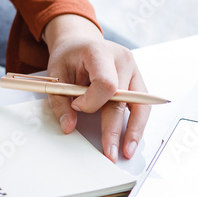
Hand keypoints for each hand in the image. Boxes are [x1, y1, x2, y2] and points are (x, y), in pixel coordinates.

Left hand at [42, 14, 149, 161]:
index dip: (92, 101)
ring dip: (134, 130)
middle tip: (110, 153)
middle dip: (115, 129)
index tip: (78, 106)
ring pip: (140, 105)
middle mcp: (123, 60)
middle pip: (123, 99)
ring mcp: (134, 70)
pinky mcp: (137, 81)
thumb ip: (61, 101)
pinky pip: (141, 106)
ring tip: (127, 151)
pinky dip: (136, 124)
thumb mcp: (56, 74)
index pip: (106, 83)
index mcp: (100, 52)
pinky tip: (131, 140)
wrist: (81, 43)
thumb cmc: (70, 56)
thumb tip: (69, 126)